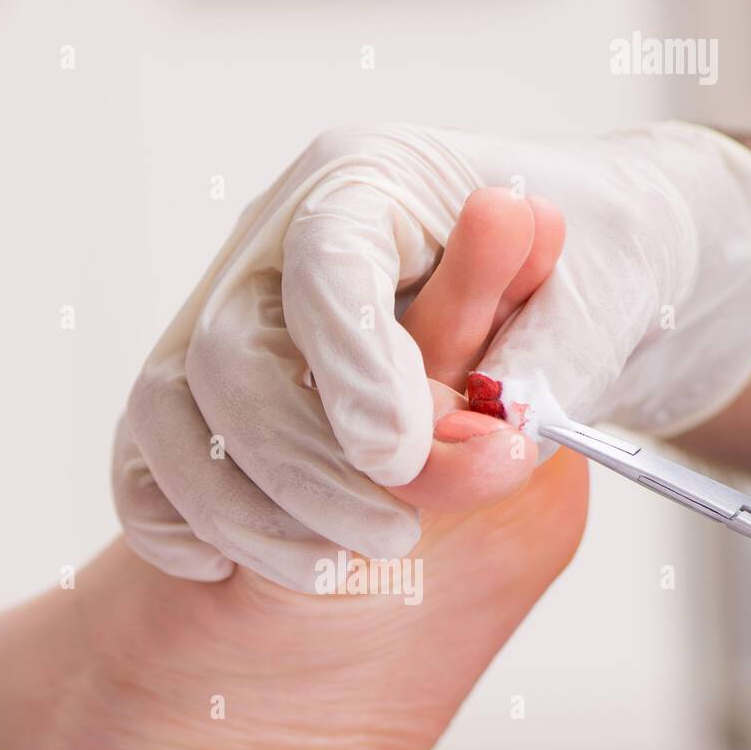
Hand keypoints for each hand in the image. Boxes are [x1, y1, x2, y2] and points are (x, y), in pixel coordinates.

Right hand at [114, 122, 750, 588]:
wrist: (576, 271)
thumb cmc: (592, 264)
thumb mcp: (600, 300)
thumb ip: (535, 369)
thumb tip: (480, 444)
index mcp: (376, 181)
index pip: (327, 264)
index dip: (351, 368)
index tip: (398, 459)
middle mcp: (279, 240)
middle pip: (228, 351)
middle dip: (303, 466)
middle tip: (394, 535)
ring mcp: (229, 310)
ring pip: (169, 408)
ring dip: (240, 510)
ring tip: (332, 568)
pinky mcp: (210, 386)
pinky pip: (150, 452)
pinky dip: (175, 518)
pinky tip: (227, 567)